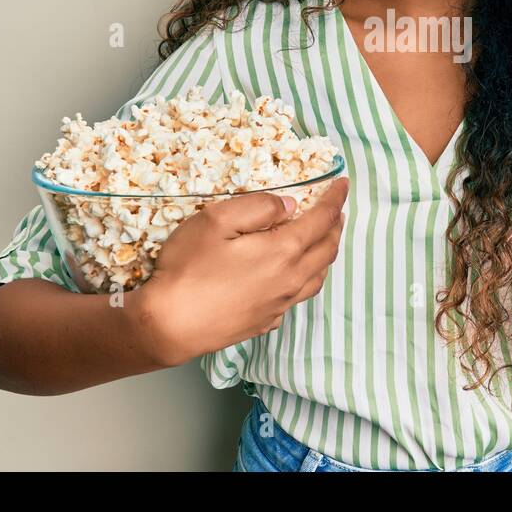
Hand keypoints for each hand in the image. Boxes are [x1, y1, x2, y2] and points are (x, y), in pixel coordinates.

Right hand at [138, 176, 348, 366]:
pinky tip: (295, 275)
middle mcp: (290, 280)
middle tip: (336, 209)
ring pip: (318, 277)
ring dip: (326, 253)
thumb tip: (290, 206)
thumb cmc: (188, 269)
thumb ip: (258, 207)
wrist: (169, 327)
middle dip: (336, 225)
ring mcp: (280, 305)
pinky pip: (299, 296)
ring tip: (324, 239)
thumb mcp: (216, 220)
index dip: (335, 198)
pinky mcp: (266, 322)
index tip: (343, 183)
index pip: (321, 219)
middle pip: (327, 249)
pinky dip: (308, 278)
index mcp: (284, 251)